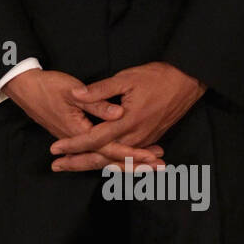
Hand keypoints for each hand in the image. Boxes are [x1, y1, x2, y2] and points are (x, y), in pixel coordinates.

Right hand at [3, 69, 163, 171]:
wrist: (24, 88)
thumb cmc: (48, 86)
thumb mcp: (72, 91)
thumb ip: (97, 102)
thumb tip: (118, 113)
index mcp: (79, 131)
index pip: (110, 147)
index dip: (133, 153)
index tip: (153, 157)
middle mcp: (79, 140)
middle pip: (110, 158)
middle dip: (137, 164)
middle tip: (161, 168)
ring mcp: (77, 139)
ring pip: (105, 157)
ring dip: (129, 162)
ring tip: (152, 165)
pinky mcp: (76, 135)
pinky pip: (99, 151)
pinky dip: (116, 155)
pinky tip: (128, 156)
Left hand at [49, 62, 205, 172]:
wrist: (188, 81)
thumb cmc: (157, 77)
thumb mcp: (126, 78)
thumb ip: (100, 90)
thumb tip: (76, 94)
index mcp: (127, 122)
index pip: (94, 139)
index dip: (73, 145)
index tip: (55, 149)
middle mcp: (136, 136)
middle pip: (103, 157)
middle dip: (78, 162)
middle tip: (56, 166)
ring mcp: (145, 140)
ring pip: (115, 159)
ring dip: (94, 164)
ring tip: (73, 166)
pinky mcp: (152, 138)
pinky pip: (128, 156)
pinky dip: (113, 162)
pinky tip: (103, 164)